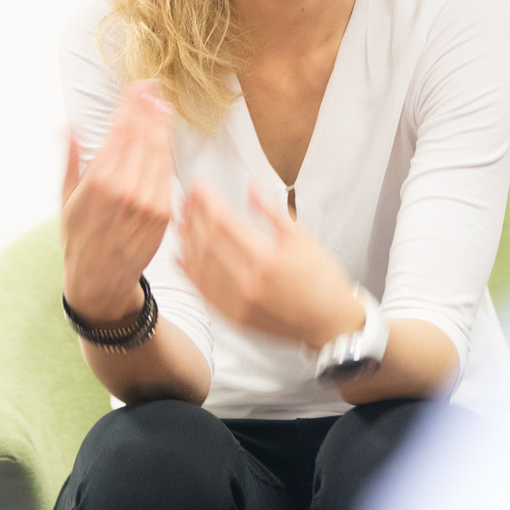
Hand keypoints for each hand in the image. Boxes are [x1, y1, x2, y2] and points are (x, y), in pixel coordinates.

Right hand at [61, 81, 174, 323]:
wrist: (100, 280)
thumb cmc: (78, 237)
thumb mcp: (65, 198)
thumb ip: (70, 159)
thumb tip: (66, 126)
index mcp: (97, 183)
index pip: (119, 133)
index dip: (130, 107)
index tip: (138, 87)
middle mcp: (124, 190)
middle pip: (141, 138)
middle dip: (148, 109)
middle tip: (153, 87)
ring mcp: (147, 203)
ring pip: (158, 153)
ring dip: (161, 126)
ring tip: (161, 105)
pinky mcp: (163, 214)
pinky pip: (167, 175)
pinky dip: (167, 152)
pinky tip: (166, 136)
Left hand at [177, 185, 362, 347]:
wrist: (331, 323)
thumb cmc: (322, 279)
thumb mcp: (304, 238)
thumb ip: (273, 212)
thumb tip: (251, 187)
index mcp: (267, 259)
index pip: (226, 223)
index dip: (208, 202)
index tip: (198, 186)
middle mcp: (248, 283)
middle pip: (208, 243)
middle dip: (193, 216)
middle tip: (185, 199)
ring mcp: (238, 303)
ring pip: (200, 267)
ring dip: (186, 241)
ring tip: (179, 220)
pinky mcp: (234, 318)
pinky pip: (203, 292)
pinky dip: (188, 272)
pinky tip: (179, 256)